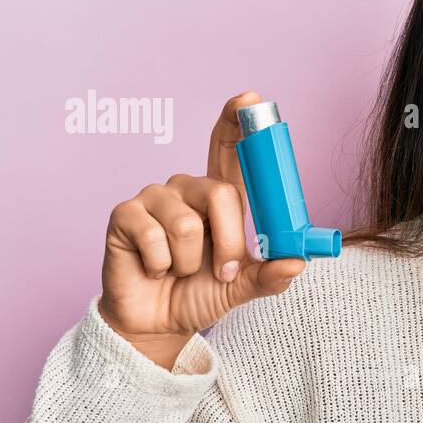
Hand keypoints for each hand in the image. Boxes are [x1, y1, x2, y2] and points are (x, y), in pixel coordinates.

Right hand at [97, 91, 306, 368]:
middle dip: (228, 243)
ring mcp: (154, 197)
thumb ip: (270, 274)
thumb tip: (298, 262)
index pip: (230, 149)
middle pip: (220, 193)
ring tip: (178, 270)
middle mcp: (188, 188)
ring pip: (187, 224)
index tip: (251, 99)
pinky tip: (152, 268)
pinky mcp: (124, 214)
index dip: (238, 122)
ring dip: (189, 262)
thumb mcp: (242, 286)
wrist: (158, 322)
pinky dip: (160, 265)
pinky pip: (153, 238)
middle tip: (221, 272)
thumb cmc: (200, 293)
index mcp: (220, 197)